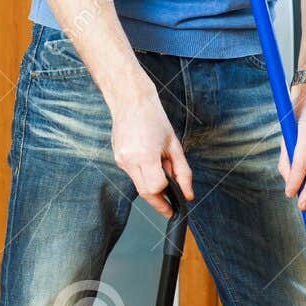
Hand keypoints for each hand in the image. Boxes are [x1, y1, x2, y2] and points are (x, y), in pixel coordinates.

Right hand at [110, 79, 193, 216]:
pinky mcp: (117, 158)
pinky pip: (132, 174)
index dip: (167, 196)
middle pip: (145, 192)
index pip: (156, 188)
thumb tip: (188, 195)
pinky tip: (148, 158)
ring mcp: (120, 160)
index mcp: (145, 156)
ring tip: (160, 166)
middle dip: (158, 201)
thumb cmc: (155, 119)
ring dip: (151, 184)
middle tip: (170, 204)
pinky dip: (143, 173)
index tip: (175, 204)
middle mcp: (130, 160)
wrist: (130, 100)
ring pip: (138, 184)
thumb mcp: (175, 145)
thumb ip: (182, 172)